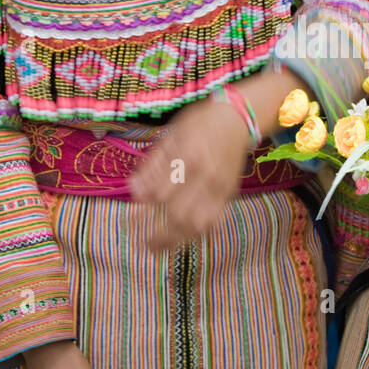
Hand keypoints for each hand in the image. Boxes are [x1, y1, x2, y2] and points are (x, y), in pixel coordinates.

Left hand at [128, 97, 251, 247]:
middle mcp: (206, 175)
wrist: (237, 119)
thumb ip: (152, 165)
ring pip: (199, 223)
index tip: (131, 219)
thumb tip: (134, 190)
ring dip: (178, 240)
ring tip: (160, 249)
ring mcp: (221, 187)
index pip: (161, 193)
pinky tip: (183, 239)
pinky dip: (198, 234)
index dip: (144, 210)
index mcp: (187, 156)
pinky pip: (215, 221)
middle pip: (180, 215)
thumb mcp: (171, 136)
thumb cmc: (199, 124)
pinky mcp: (230, 194)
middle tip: (143, 244)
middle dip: (160, 235)